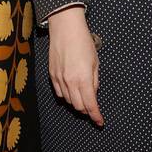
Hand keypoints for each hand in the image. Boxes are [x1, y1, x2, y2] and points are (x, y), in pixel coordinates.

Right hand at [46, 5, 102, 124]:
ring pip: (68, 101)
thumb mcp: (95, 62)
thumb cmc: (83, 42)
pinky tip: (71, 90)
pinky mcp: (52, 75)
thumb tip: (93, 93)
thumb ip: (94, 81)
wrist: (65, 29)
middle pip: (78, 107)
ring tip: (82, 96)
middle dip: (87, 110)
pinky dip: (66, 96)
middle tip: (93, 107)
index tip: (100, 122)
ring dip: (76, 103)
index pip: (90, 105)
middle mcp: (70, 82)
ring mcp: (59, 79)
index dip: (96, 116)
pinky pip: (59, 93)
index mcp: (83, 79)